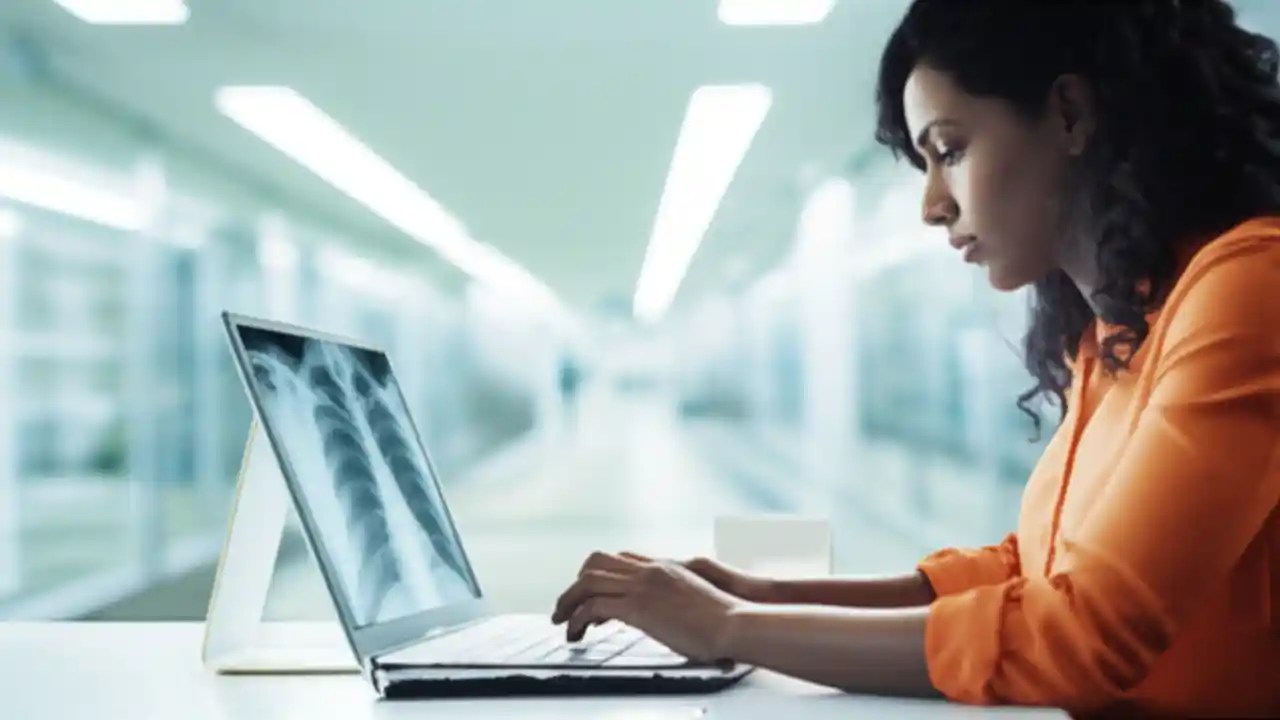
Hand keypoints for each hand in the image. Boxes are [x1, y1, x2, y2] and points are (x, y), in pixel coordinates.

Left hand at [550, 551, 746, 663]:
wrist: (735, 622)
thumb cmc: (726, 619)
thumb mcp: (698, 599)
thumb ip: (679, 599)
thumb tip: (671, 617)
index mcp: (665, 567)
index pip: (622, 558)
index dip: (602, 573)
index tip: (593, 593)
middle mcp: (650, 570)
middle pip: (597, 561)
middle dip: (577, 583)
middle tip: (567, 605)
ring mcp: (642, 586)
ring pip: (587, 581)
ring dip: (567, 601)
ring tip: (560, 621)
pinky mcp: (637, 607)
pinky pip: (593, 607)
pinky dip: (577, 619)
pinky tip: (575, 633)